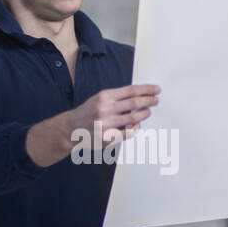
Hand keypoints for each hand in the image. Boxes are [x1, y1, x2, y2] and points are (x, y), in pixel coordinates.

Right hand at [25, 84, 160, 166]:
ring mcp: (107, 123)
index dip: (146, 89)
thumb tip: (139, 95)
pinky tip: (137, 126)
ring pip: (134, 118)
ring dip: (144, 114)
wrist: (71, 129)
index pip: (131, 90)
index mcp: (105, 96)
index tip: (156, 89)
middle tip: (156, 100)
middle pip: (135, 103)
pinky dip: (135, 129)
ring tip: (148, 112)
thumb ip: (116, 97)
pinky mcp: (108, 137)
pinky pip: (128, 133)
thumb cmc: (88, 112)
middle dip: (149, 101)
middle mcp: (106, 108)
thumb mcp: (99, 98)